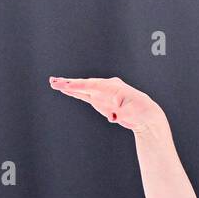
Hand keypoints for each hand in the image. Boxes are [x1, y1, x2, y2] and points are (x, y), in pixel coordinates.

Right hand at [49, 75, 166, 133]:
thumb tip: (113, 116)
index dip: (79, 86)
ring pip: (82, 89)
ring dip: (69, 86)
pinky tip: (65, 89)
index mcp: (113, 86)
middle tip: (54, 82)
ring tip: (54, 83)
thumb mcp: (133, 111)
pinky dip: (75, 92)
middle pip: (85, 85)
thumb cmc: (141, 110)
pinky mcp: (99, 101)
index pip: (93, 85)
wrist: (145, 114)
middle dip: (69, 84)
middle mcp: (106, 87)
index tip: (67, 85)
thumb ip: (121, 112)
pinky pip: (84, 95)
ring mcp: (102, 93)